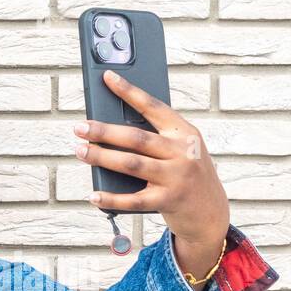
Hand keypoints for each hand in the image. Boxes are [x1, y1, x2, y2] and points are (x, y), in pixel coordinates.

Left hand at [74, 69, 230, 278]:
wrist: (211, 213)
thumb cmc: (188, 176)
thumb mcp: (181, 151)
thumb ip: (156, 140)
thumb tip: (112, 129)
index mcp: (185, 133)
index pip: (153, 107)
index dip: (129, 91)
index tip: (107, 77)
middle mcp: (182, 152)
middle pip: (136, 137)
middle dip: (104, 131)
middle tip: (80, 127)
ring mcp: (176, 177)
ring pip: (131, 164)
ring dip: (102, 157)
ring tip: (80, 151)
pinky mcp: (168, 201)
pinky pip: (133, 199)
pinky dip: (111, 198)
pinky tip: (94, 195)